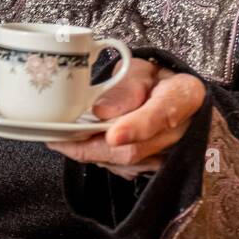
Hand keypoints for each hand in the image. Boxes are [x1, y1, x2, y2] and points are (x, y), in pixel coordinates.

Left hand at [46, 57, 205, 178]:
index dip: (136, 127)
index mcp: (182, 96)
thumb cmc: (152, 81)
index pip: (162, 114)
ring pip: (122, 163)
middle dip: (89, 146)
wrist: (169, 97)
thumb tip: (102, 110)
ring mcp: (170, 155)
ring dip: (89, 151)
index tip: (114, 135)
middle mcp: (181, 131)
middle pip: (134, 149)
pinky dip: (97, 156)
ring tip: (66, 135)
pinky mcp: (155, 168)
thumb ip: (125, 88)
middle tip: (56, 137)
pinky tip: (86, 142)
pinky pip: (120, 168)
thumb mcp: (139, 71)